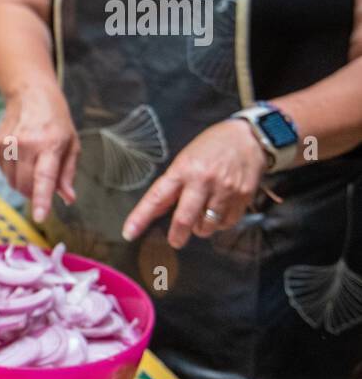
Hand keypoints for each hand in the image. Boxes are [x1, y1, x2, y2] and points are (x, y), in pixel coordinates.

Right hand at [0, 82, 79, 222]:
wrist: (30, 94)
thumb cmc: (56, 121)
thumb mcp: (71, 144)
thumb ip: (67, 173)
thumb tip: (67, 198)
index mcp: (50, 144)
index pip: (44, 177)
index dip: (41, 199)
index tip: (39, 216)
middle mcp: (26, 145)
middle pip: (25, 185)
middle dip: (34, 194)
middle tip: (44, 187)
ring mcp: (8, 145)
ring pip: (13, 182)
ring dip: (24, 185)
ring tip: (34, 168)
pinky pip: (4, 173)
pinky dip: (14, 175)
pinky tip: (22, 160)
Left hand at [122, 119, 264, 248]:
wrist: (248, 137)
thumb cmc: (212, 147)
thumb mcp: (185, 159)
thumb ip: (173, 185)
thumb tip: (156, 210)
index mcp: (183, 169)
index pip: (157, 197)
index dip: (141, 217)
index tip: (129, 233)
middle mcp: (203, 181)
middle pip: (184, 219)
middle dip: (177, 235)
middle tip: (175, 240)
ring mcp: (224, 190)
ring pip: (207, 226)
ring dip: (201, 228)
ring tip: (202, 215)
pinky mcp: (243, 197)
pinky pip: (227, 223)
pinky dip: (220, 223)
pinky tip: (219, 211)